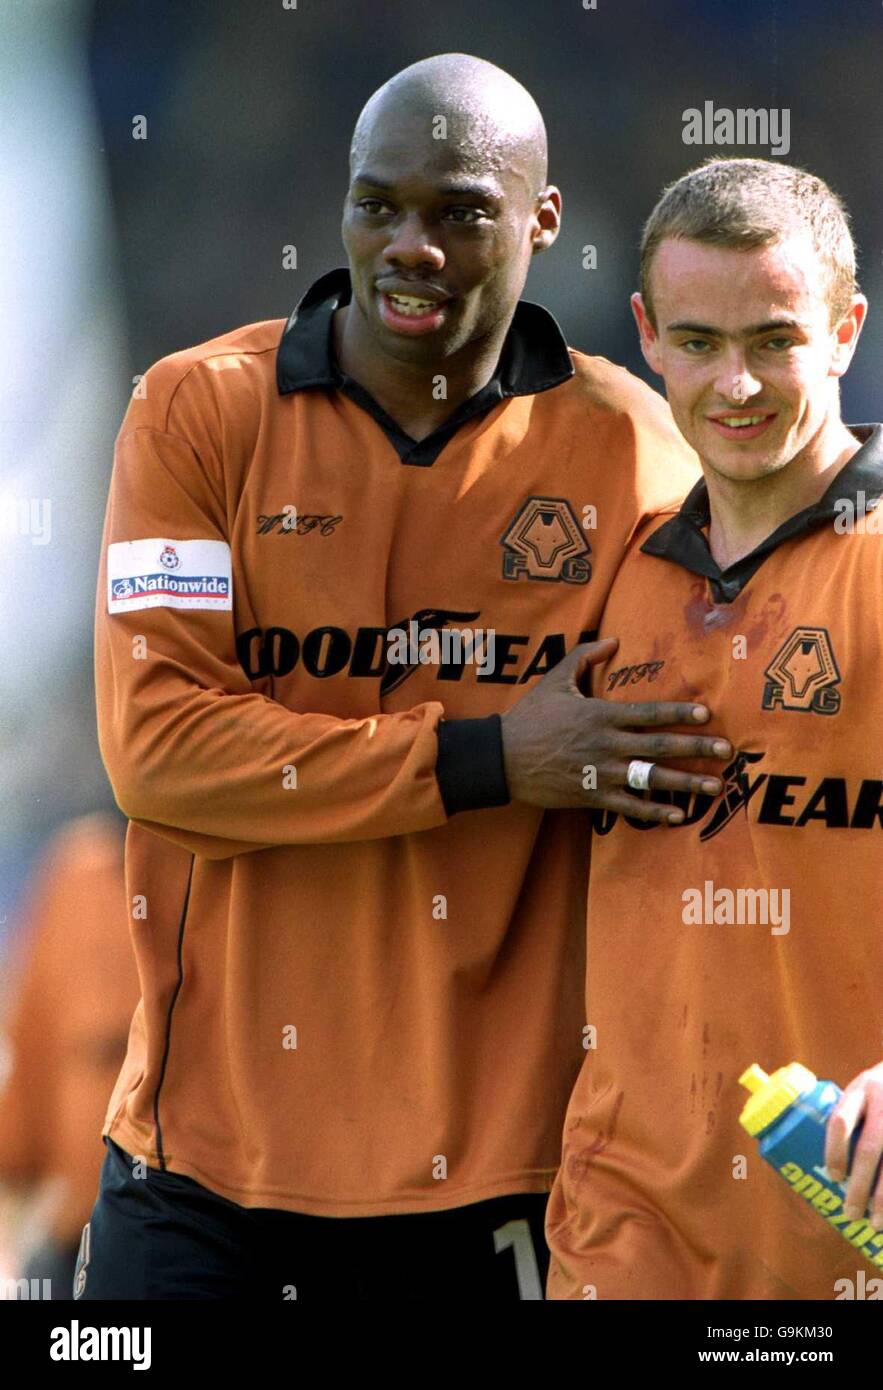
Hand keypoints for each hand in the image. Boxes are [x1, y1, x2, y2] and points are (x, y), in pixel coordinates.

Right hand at [499, 637, 730, 822]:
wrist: (502, 758)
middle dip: (696, 748)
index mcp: (600, 715)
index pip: (648, 714)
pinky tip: (677, 815)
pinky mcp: (591, 796)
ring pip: (651, 778)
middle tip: (727, 751)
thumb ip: (585, 657)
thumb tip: (612, 639)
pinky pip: (628, 806)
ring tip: (714, 786)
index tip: (706, 715)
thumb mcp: (555, 680)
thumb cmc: (530, 717)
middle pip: (659, 746)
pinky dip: (653, 812)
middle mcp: (606, 744)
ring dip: (686, 783)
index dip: (678, 714)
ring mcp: (600, 773)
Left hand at [825, 1062, 882, 1226]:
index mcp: (861, 1090)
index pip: (841, 1121)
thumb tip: (813, 1164)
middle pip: (870, 1148)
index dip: (835, 1151)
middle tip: (850, 1213)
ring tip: (876, 1224)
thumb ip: (847, 1117)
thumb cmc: (878, 1093)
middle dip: (859, 1185)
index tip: (833, 1178)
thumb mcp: (861, 1092)